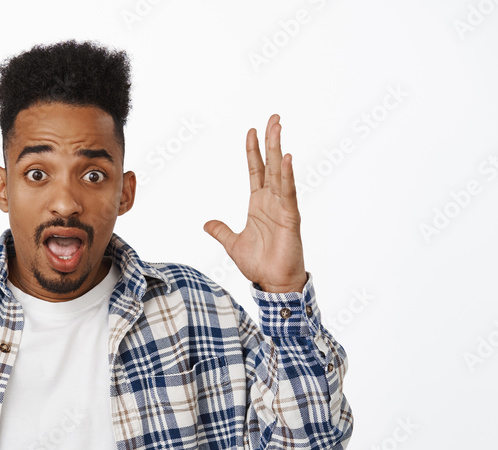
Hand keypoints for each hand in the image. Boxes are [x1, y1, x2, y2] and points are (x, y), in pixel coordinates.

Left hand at [203, 114, 305, 292]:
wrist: (273, 283)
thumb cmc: (260, 264)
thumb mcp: (233, 243)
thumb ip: (221, 231)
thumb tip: (207, 224)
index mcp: (259, 204)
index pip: (256, 170)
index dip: (254, 151)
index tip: (252, 130)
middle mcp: (272, 201)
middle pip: (271, 164)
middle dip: (271, 140)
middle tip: (273, 117)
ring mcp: (282, 207)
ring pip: (280, 172)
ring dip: (279, 149)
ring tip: (278, 127)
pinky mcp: (290, 217)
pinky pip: (288, 192)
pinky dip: (287, 175)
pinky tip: (286, 158)